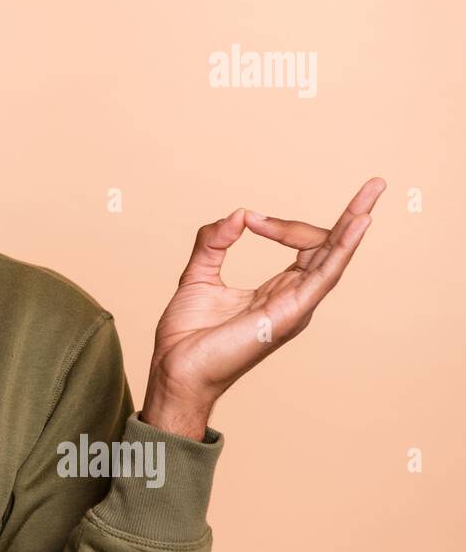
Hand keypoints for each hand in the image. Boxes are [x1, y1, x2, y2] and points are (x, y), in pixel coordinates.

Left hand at [140, 177, 385, 438]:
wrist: (175, 368)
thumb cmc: (188, 335)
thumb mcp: (198, 275)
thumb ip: (214, 242)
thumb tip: (237, 214)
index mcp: (277, 290)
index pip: (305, 247)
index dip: (283, 225)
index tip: (250, 220)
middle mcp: (293, 298)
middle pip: (330, 249)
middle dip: (351, 216)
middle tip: (375, 183)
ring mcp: (295, 306)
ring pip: (334, 258)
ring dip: (354, 225)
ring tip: (374, 193)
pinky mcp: (289, 314)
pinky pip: (323, 276)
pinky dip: (341, 249)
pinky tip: (357, 224)